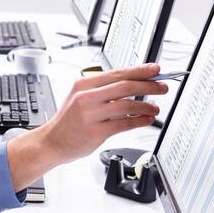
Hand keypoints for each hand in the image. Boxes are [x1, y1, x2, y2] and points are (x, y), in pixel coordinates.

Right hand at [37, 62, 166, 160]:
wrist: (52, 142)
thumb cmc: (69, 121)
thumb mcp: (80, 97)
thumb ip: (103, 90)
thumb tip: (134, 84)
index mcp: (84, 84)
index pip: (117, 73)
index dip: (140, 71)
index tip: (155, 70)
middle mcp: (86, 97)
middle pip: (125, 86)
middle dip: (148, 86)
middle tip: (161, 87)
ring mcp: (90, 115)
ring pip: (127, 105)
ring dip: (146, 106)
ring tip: (155, 107)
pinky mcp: (95, 132)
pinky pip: (123, 124)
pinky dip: (139, 121)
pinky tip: (147, 120)